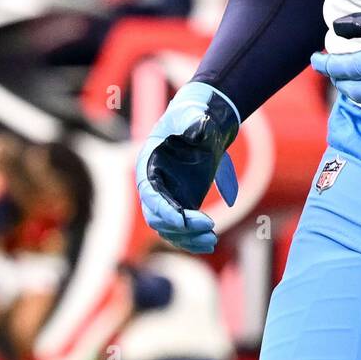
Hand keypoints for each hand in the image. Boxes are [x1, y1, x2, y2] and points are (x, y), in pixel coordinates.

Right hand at [135, 82, 240, 252]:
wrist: (203, 124)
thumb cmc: (192, 116)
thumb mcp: (191, 116)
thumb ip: (192, 121)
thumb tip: (198, 128)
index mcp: (148, 166)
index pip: (150, 196)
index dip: (164, 210)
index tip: (184, 220)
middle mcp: (154, 186)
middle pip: (158, 218)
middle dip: (181, 227)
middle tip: (208, 227)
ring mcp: (167, 198)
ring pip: (170, 229)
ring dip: (189, 238)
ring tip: (212, 241)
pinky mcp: (182, 204)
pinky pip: (182, 229)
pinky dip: (193, 238)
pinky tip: (210, 242)